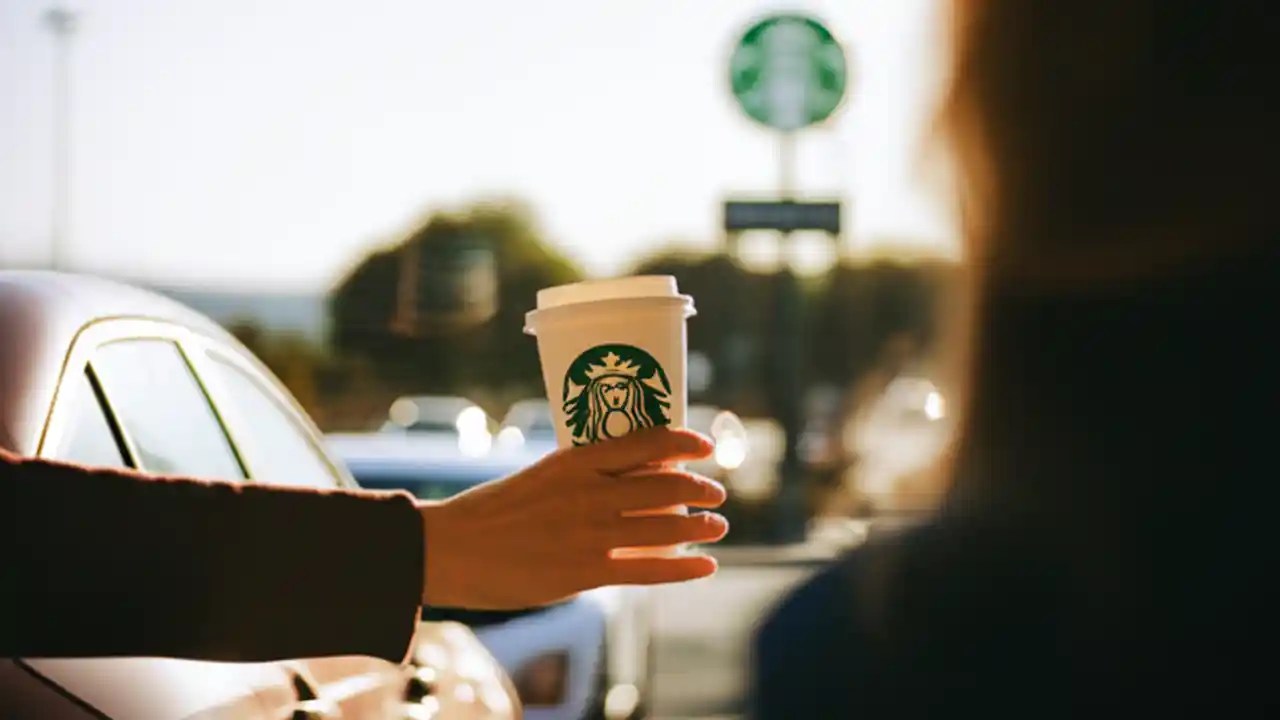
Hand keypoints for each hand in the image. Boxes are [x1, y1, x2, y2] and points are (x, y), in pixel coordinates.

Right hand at [418, 428, 727, 608]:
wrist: (450, 549)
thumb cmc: (494, 511)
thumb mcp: (542, 477)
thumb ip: (584, 476)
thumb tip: (635, 476)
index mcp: (576, 460)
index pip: (646, 442)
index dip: (684, 443)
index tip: (705, 446)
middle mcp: (589, 492)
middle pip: (665, 486)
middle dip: (700, 490)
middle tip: (717, 494)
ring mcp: (589, 532)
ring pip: (665, 526)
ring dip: (700, 526)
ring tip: (718, 526)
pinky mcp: (585, 571)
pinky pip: (649, 569)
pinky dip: (684, 568)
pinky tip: (707, 566)